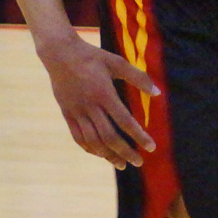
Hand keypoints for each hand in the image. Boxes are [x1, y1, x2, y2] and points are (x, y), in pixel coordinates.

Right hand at [37, 34, 159, 169]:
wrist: (59, 54)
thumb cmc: (92, 56)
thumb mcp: (117, 62)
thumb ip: (138, 77)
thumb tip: (157, 93)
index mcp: (104, 93)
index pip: (124, 121)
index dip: (139, 136)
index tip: (150, 147)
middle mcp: (90, 106)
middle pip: (109, 137)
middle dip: (125, 152)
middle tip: (138, 162)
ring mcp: (76, 112)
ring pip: (93, 141)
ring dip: (108, 155)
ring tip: (121, 164)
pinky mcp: (67, 114)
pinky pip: (78, 137)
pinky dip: (90, 149)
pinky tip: (101, 154)